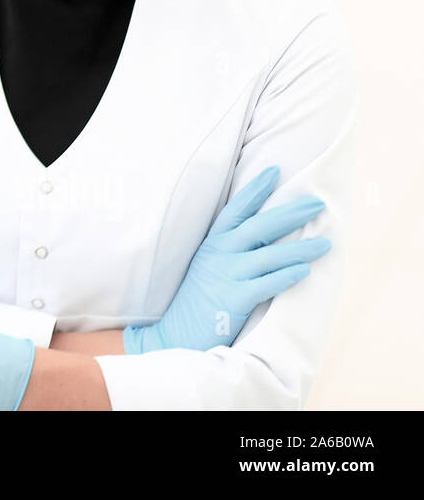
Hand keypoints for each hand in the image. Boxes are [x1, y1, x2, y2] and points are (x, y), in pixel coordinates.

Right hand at [124, 165, 330, 353]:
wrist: (174, 331)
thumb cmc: (196, 299)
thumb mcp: (207, 265)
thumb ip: (230, 249)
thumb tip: (263, 235)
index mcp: (213, 242)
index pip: (235, 209)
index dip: (255, 189)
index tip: (275, 170)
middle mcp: (220, 254)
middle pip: (259, 226)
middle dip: (291, 213)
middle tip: (317, 203)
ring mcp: (226, 275)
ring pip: (269, 255)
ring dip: (301, 248)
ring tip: (326, 243)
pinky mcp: (233, 299)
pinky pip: (265, 284)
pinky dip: (285, 276)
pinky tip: (305, 271)